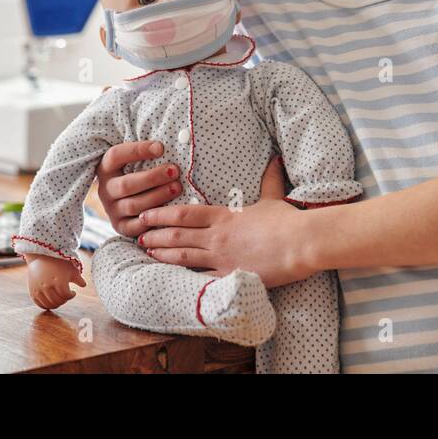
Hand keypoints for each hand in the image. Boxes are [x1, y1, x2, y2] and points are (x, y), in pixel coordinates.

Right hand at [25, 254, 85, 310]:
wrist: (41, 257)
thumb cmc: (58, 262)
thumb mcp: (71, 269)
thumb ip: (79, 279)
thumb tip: (84, 285)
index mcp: (59, 282)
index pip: (67, 296)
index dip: (72, 295)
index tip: (73, 292)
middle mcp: (48, 287)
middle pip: (58, 301)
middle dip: (64, 300)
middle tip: (66, 296)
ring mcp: (39, 290)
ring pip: (49, 304)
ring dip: (56, 304)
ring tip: (59, 298)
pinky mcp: (33, 291)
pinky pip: (39, 304)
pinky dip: (46, 305)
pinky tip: (50, 302)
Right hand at [95, 140, 182, 238]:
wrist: (128, 201)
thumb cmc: (140, 172)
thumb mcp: (136, 160)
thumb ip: (148, 151)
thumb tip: (175, 136)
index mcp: (106, 168)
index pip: (116, 155)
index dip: (138, 151)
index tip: (161, 147)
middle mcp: (105, 190)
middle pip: (126, 184)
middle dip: (152, 177)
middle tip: (175, 171)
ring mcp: (112, 210)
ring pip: (133, 205)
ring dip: (157, 196)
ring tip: (177, 187)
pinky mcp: (121, 227)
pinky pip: (136, 227)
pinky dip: (153, 219)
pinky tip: (170, 210)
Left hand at [137, 156, 314, 287]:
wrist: (300, 242)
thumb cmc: (287, 220)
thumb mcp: (274, 197)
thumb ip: (269, 179)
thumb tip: (274, 159)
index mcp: (224, 216)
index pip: (185, 213)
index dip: (163, 213)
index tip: (148, 214)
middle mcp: (217, 236)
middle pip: (178, 233)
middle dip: (155, 233)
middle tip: (137, 234)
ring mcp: (221, 257)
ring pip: (183, 255)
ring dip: (162, 253)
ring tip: (146, 252)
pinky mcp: (230, 276)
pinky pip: (201, 279)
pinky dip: (183, 279)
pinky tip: (170, 279)